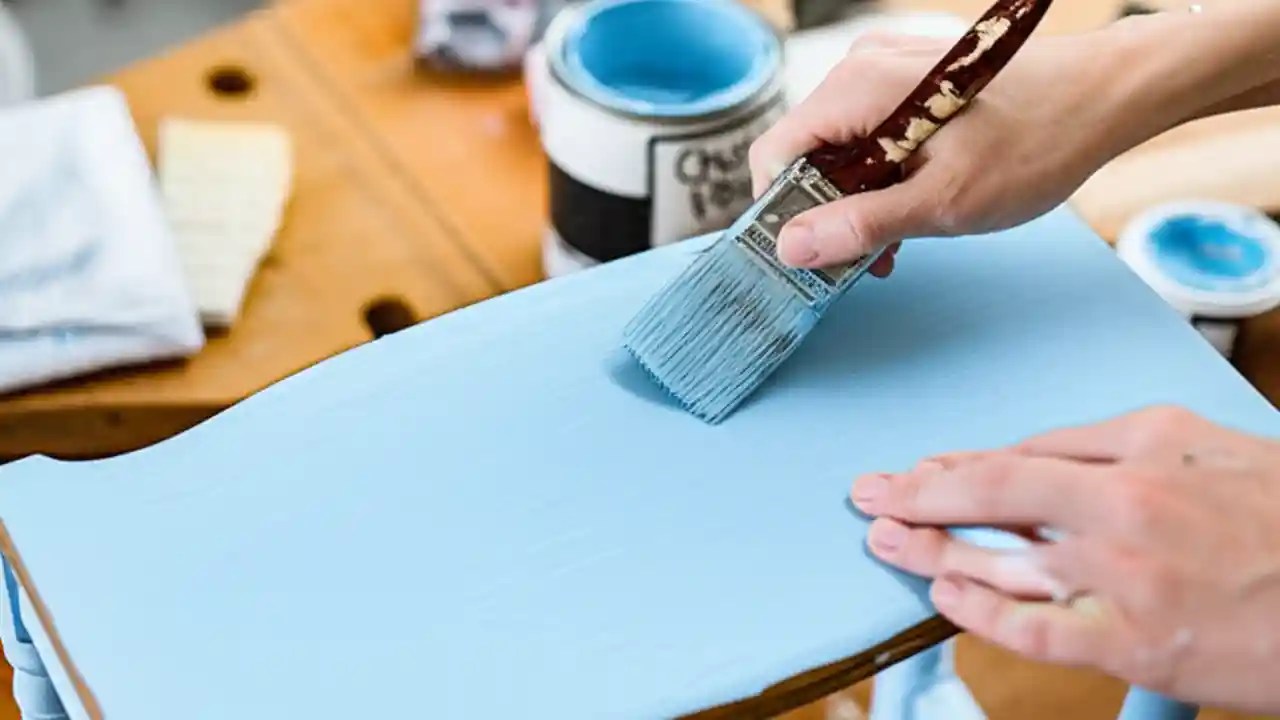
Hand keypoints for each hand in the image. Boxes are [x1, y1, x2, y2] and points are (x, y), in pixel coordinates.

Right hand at [747, 27, 1171, 272]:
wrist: (1106, 96)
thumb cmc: (1036, 141)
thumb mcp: (943, 200)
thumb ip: (861, 224)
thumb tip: (792, 247)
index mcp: (858, 89)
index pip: (775, 154)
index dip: (780, 212)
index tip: (808, 256)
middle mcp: (861, 70)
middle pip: (805, 153)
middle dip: (826, 214)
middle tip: (867, 260)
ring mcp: (885, 71)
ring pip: (837, 148)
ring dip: (856, 202)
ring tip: (896, 243)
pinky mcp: (908, 81)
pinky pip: (867, 134)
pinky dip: (878, 177)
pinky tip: (911, 207)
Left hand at [850, 406, 1279, 713]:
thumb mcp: (1209, 446)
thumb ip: (1114, 444)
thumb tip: (1031, 456)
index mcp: (1145, 447)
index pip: (1020, 456)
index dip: (955, 467)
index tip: (916, 472)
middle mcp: (1124, 506)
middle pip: (992, 495)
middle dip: (917, 496)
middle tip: (869, 496)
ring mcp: (1124, 577)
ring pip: (999, 560)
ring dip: (930, 549)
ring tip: (885, 541)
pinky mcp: (1133, 643)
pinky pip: (1033, 629)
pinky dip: (979, 614)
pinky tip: (944, 598)